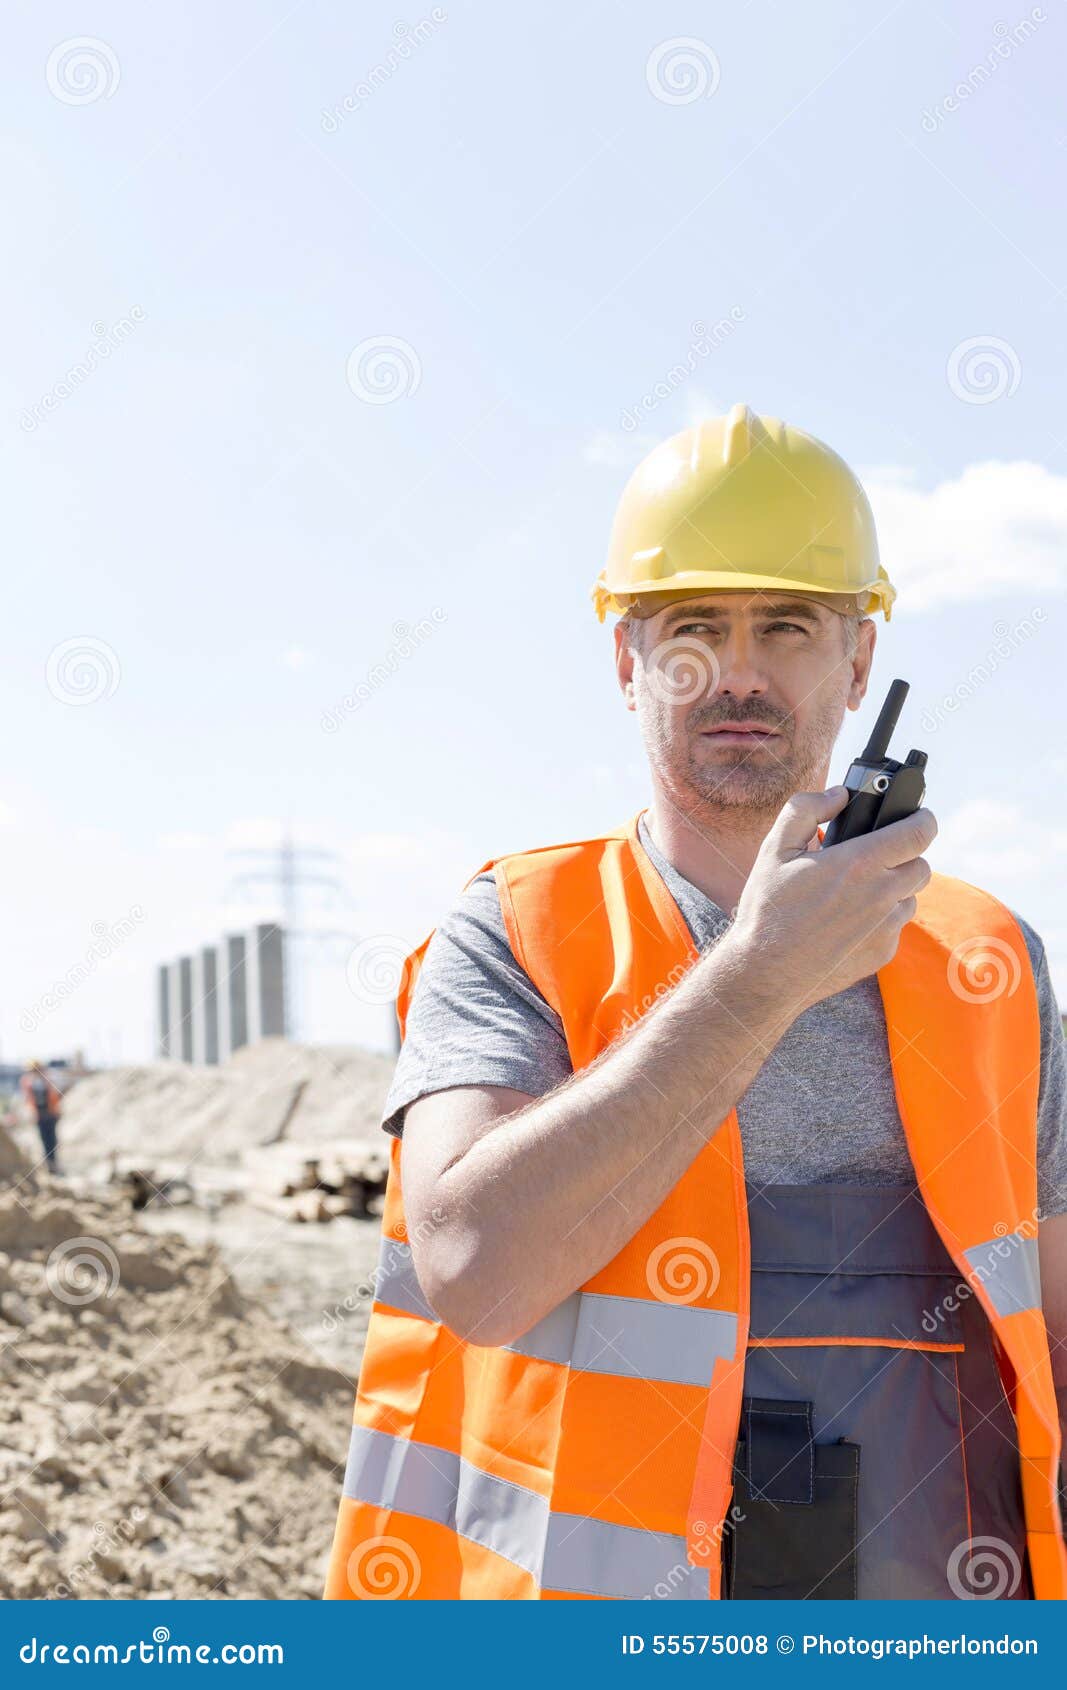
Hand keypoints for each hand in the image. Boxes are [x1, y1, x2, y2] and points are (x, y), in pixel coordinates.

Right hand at [725, 786, 936, 1018]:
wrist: (765, 974)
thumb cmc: (768, 910)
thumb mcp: (775, 849)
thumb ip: (806, 809)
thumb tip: (839, 794)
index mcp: (859, 863)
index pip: (920, 833)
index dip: (923, 819)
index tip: (917, 817)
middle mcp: (882, 895)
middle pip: (922, 866)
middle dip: (905, 856)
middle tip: (875, 857)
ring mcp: (886, 928)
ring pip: (910, 898)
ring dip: (894, 890)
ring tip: (855, 894)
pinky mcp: (883, 953)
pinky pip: (895, 927)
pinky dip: (880, 920)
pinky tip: (846, 923)